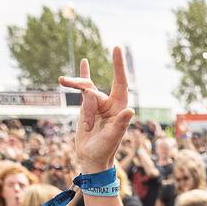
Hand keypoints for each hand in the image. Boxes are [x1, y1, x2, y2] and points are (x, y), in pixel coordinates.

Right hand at [58, 47, 133, 172]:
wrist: (92, 158)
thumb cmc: (105, 150)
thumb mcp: (113, 137)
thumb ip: (120, 123)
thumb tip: (129, 111)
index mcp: (119, 107)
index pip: (120, 82)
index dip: (118, 65)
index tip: (116, 48)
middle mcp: (110, 103)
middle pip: (92, 89)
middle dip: (84, 99)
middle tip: (80, 111)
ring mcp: (98, 104)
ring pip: (84, 93)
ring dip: (80, 103)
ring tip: (77, 110)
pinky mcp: (86, 107)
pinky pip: (84, 89)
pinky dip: (82, 76)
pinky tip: (85, 62)